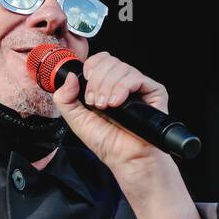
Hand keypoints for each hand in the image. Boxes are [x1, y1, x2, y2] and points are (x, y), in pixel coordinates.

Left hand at [52, 51, 171, 175]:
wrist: (125, 158)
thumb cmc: (107, 142)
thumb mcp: (76, 119)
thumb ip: (65, 98)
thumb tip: (69, 77)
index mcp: (106, 85)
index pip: (100, 60)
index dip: (91, 67)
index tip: (86, 85)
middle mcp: (122, 83)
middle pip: (109, 61)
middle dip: (97, 81)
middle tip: (95, 102)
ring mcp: (138, 86)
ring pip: (121, 67)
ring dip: (108, 87)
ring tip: (106, 106)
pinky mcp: (154, 91)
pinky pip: (136, 77)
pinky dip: (122, 88)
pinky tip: (117, 103)